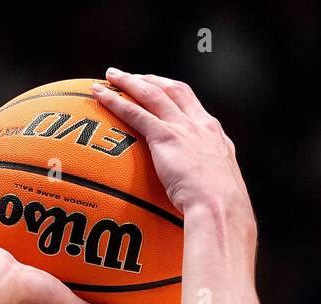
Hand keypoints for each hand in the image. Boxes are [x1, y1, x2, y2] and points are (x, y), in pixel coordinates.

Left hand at [91, 68, 253, 221]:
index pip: (193, 106)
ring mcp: (183, 128)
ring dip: (130, 82)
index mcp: (215, 136)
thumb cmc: (220, 210)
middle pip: (174, 91)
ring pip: (152, 95)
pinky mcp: (166, 136)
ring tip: (110, 76)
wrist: (220, 207)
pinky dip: (115, 101)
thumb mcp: (218, 192)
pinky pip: (135, 113)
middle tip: (133, 77)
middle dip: (152, 80)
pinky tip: (99, 94)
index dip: (174, 94)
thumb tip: (195, 202)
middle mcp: (200, 125)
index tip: (161, 89)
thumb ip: (204, 186)